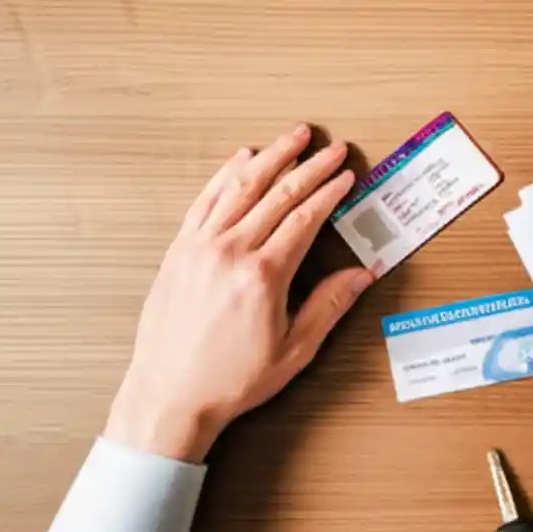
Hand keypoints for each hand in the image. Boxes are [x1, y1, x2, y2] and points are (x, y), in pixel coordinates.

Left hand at [104, 124, 372, 462]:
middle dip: (309, 167)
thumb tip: (363, 273)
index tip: (346, 175)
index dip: (329, 192)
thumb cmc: (232, 379)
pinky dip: (226, 175)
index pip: (305, 218)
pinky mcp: (179, 250)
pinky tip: (243, 159)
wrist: (170, 394)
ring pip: (240, 187)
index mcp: (263, 275)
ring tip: (294, 137)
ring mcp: (200, 247)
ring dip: (271, 157)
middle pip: (278, 194)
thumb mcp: (294, 349)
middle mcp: (230, 252)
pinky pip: (206, 200)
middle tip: (331, 148)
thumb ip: (329, 305)